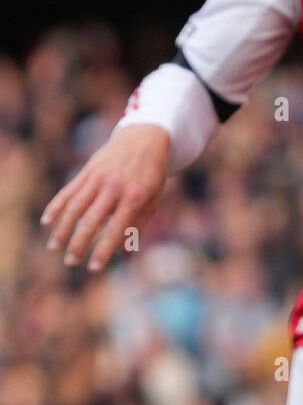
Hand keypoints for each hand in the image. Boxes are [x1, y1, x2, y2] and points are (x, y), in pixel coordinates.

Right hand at [41, 125, 170, 271]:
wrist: (145, 136)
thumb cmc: (152, 173)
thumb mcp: (154, 197)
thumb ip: (138, 223)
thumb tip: (120, 249)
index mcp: (135, 196)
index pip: (116, 229)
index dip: (104, 250)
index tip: (94, 268)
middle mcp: (114, 187)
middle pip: (90, 220)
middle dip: (79, 243)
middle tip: (71, 261)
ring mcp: (98, 178)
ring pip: (75, 206)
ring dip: (62, 229)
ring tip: (53, 247)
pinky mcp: (87, 170)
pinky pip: (68, 191)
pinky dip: (56, 206)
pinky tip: (46, 222)